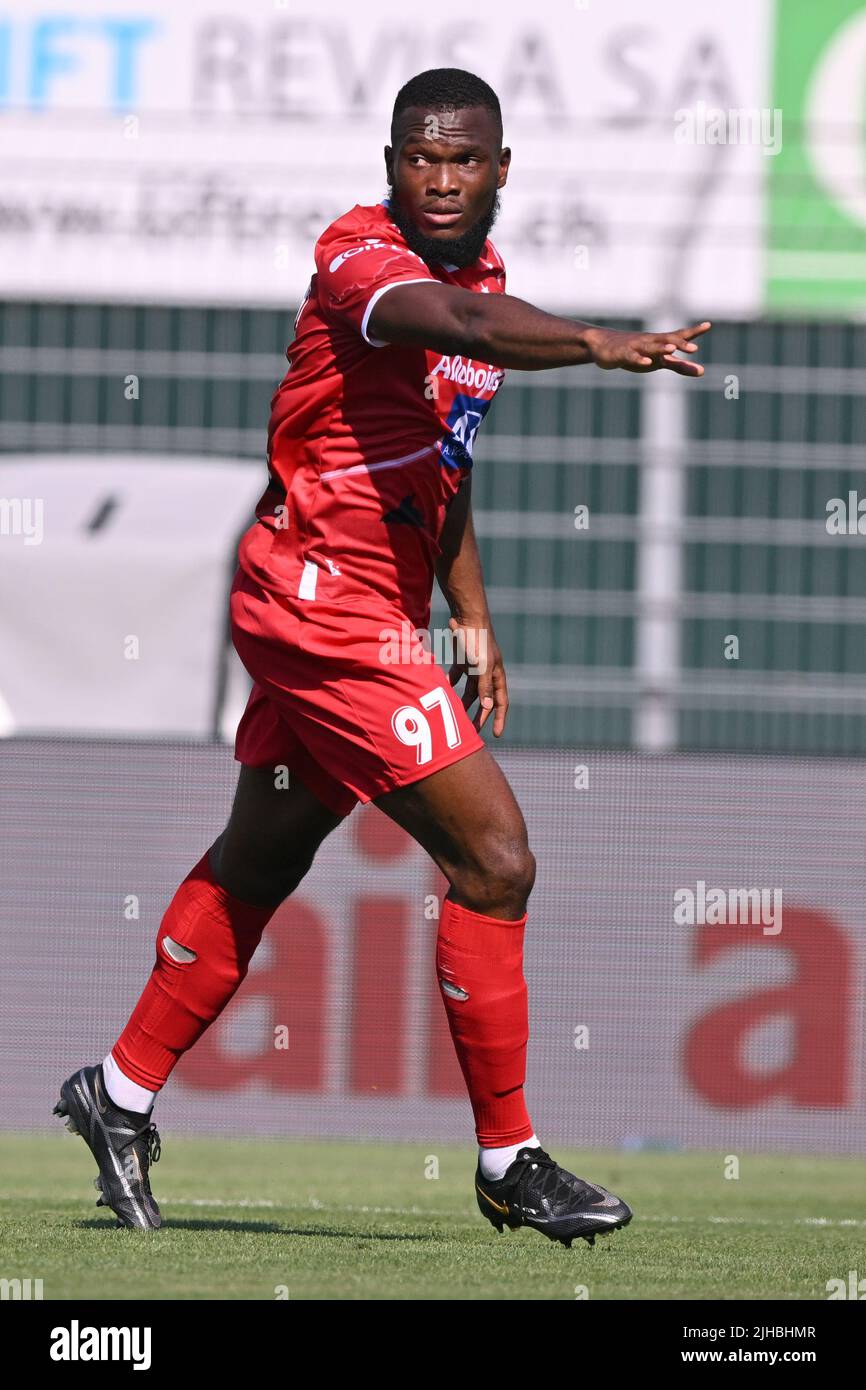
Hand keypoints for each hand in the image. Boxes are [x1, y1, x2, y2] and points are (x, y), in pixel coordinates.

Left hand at [446, 616, 507, 736]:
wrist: (467, 617)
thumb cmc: (478, 641)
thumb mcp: (482, 666)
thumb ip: (484, 686)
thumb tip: (488, 707)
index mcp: (497, 675)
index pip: (501, 702)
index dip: (500, 718)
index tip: (497, 734)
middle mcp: (488, 673)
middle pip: (485, 700)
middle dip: (480, 716)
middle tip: (473, 732)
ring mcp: (475, 667)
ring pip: (470, 691)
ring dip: (465, 703)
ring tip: (457, 716)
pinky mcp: (462, 660)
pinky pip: (457, 677)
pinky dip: (451, 684)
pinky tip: (443, 691)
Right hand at [586, 321, 710, 375]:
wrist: (604, 346)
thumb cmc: (637, 353)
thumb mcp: (660, 362)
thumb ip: (681, 366)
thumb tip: (702, 372)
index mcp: (661, 342)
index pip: (680, 335)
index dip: (694, 331)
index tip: (708, 325)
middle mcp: (651, 341)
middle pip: (668, 340)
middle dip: (680, 343)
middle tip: (694, 347)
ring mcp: (637, 347)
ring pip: (651, 347)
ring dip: (661, 348)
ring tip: (672, 349)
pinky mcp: (623, 354)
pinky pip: (633, 357)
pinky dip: (640, 359)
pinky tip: (646, 362)